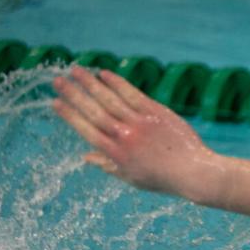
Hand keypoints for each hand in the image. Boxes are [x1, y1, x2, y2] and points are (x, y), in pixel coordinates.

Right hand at [51, 66, 221, 201]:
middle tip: (57, 81)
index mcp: (116, 154)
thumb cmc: (163, 178)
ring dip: (90, 83)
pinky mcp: (156, 113)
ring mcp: (140, 123)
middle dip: (74, 95)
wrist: (193, 172)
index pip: (86, 130)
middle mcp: (124, 137)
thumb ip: (108, 166)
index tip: (55, 103)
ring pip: (110, 100)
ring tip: (75, 70)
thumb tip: (85, 157)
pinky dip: (117, 83)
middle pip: (93, 111)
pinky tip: (104, 73)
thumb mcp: (132, 178)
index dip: (70, 115)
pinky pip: (132, 94)